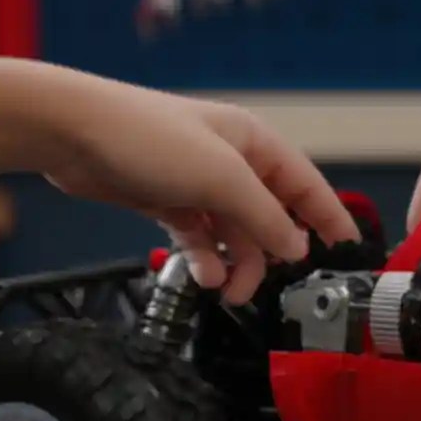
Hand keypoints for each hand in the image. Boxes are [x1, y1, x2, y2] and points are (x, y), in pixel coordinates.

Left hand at [43, 92, 362, 304]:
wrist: (72, 133)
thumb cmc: (148, 138)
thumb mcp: (221, 178)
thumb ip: (265, 216)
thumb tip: (296, 247)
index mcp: (254, 142)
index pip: (306, 184)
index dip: (328, 217)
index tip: (347, 250)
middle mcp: (230, 160)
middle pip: (268, 215)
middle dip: (269, 253)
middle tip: (261, 287)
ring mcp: (197, 181)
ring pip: (233, 231)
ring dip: (235, 261)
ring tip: (226, 288)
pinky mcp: (166, 198)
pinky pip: (199, 235)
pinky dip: (204, 257)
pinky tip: (203, 274)